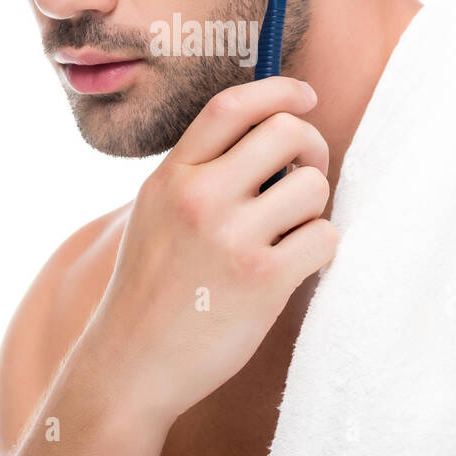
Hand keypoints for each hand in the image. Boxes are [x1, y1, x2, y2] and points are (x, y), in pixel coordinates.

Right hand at [84, 75, 337, 426]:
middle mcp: (200, 197)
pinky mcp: (263, 280)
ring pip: (313, 185)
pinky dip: (319, 249)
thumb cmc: (152, 287)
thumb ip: (200, 170)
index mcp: (172, 175)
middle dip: (311, 149)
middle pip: (287, 132)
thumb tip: (268, 133)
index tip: (305, 96)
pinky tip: (293, 266)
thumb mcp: (156, 211)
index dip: (280, 90)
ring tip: (288, 233)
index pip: (231, 105)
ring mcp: (232, 238)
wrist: (131, 365)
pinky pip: (324, 237)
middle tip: (303, 176)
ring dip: (313, 208)